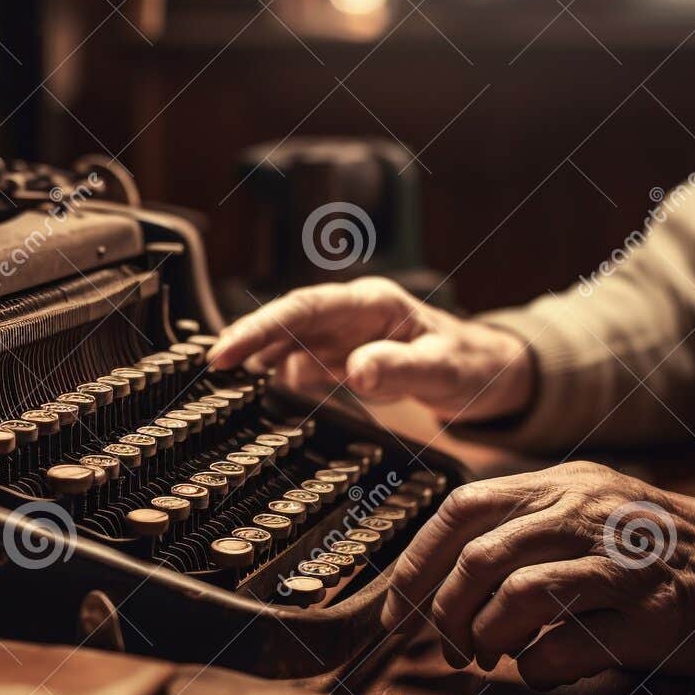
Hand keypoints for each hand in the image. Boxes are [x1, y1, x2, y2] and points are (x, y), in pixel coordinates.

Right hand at [205, 277, 534, 423]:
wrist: (484, 372)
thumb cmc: (470, 363)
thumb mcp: (445, 368)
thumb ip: (403, 368)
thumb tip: (356, 370)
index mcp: (371, 304)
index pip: (304, 308)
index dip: (262, 326)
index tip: (229, 349)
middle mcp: (350, 316)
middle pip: (286, 321)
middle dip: (246, 339)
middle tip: (209, 367)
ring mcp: (343, 339)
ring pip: (287, 342)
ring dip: (255, 357)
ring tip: (219, 379)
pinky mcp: (341, 361)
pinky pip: (300, 364)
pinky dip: (275, 376)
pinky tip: (254, 391)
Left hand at [381, 461, 694, 688]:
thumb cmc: (672, 554)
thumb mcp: (599, 510)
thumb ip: (529, 524)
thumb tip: (443, 573)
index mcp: (568, 481)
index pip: (461, 507)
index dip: (415, 563)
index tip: (397, 609)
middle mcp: (590, 510)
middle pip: (476, 556)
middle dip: (443, 613)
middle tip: (446, 648)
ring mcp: (621, 560)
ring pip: (512, 598)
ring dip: (485, 641)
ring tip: (492, 659)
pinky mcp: (650, 613)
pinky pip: (561, 646)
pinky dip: (535, 668)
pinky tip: (543, 669)